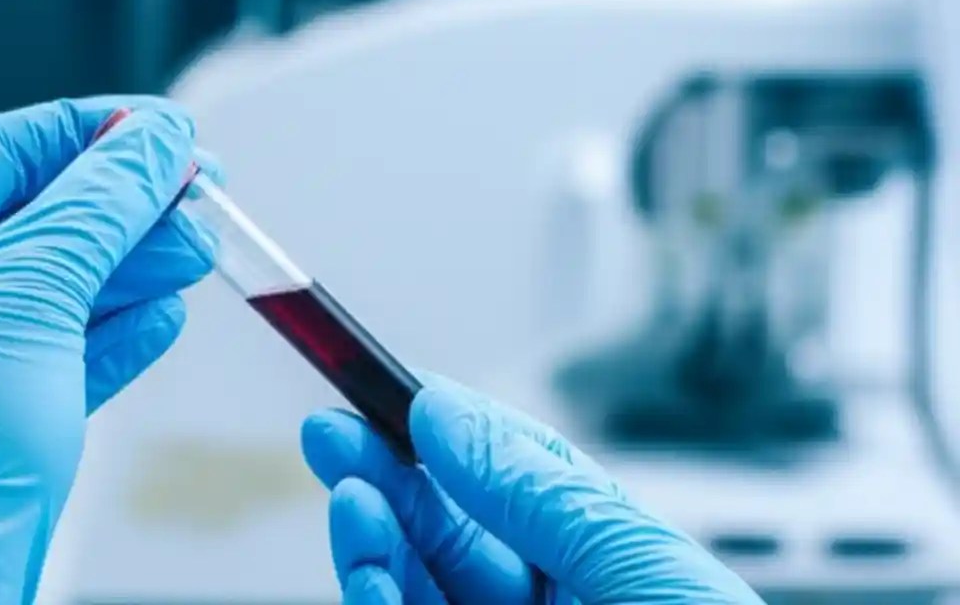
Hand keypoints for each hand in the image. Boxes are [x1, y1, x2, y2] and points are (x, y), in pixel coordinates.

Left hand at [0, 97, 211, 603]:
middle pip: (36, 219)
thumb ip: (100, 204)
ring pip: (58, 286)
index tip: (158, 127)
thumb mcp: (30, 287)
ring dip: (134, 266)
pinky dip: (116, 332)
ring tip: (198, 247)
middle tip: (197, 190)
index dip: (87, 132)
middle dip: (124, 207)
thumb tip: (154, 141)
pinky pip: (64, 350)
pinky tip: (164, 315)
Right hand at [302, 376, 763, 603]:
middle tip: (332, 433)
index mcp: (614, 576)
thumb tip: (445, 412)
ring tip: (351, 495)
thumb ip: (538, 493)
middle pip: (452, 532)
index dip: (452, 434)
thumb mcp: (643, 574)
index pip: (517, 486)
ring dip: (373, 537)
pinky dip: (377, 599)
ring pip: (416, 589)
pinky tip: (369, 572)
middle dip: (389, 477)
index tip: (391, 391)